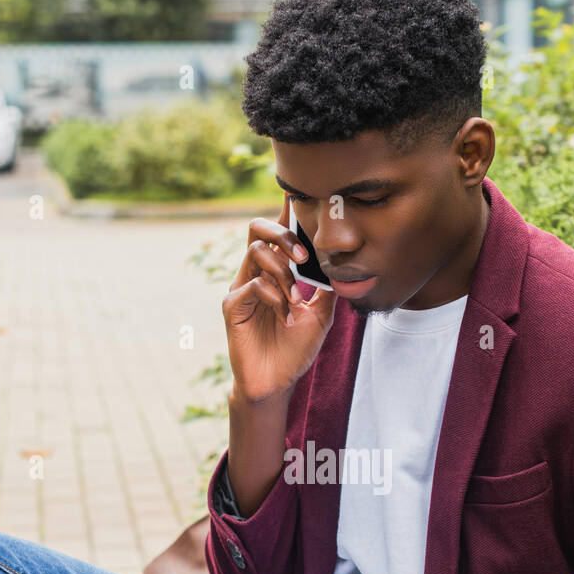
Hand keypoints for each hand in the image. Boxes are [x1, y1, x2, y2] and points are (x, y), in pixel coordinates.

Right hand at [223, 196, 337, 403]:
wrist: (277, 382)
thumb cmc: (294, 349)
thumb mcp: (321, 315)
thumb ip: (327, 288)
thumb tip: (342, 262)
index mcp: (274, 272)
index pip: (277, 232)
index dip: (285, 210)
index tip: (297, 192)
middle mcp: (254, 274)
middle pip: (257, 228)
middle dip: (283, 234)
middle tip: (302, 257)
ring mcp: (240, 288)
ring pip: (256, 252)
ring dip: (283, 272)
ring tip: (296, 299)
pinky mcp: (232, 306)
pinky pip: (252, 284)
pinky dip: (274, 296)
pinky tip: (284, 315)